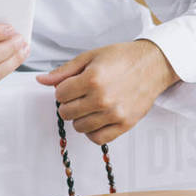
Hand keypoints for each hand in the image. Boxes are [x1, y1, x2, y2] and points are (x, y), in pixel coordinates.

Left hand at [35, 39, 178, 144]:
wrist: (153, 64)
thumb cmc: (123, 58)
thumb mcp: (90, 57)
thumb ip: (64, 71)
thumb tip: (42, 81)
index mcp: (92, 79)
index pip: (59, 94)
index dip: (62, 89)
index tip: (71, 86)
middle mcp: (102, 98)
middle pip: (66, 112)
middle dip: (68, 103)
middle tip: (79, 95)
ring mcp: (114, 114)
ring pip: (79, 127)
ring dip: (79, 117)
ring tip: (90, 105)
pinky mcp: (125, 124)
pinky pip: (97, 138)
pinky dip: (92, 131)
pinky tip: (96, 118)